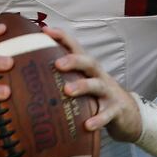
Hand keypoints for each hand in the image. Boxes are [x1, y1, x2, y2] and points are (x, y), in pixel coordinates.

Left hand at [45, 27, 141, 143]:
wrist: (128, 113)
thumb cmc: (96, 96)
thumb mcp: (82, 82)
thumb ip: (63, 77)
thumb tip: (28, 75)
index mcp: (88, 68)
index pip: (75, 47)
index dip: (62, 37)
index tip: (45, 31)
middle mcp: (98, 76)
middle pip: (88, 62)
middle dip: (73, 60)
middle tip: (57, 64)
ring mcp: (108, 92)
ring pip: (97, 85)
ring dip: (83, 86)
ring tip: (67, 91)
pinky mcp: (116, 110)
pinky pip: (107, 114)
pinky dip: (98, 119)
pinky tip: (87, 125)